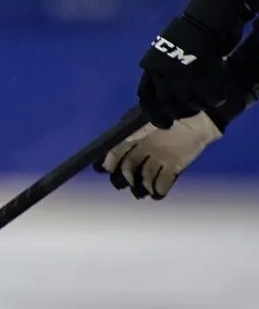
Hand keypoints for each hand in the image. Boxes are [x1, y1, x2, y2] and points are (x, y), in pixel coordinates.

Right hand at [100, 113, 221, 199]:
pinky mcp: (175, 166)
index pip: (117, 150)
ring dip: (144, 184)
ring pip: (146, 175)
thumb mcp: (146, 122)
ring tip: (146, 190)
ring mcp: (160, 158)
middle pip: (130, 166)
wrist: (200, 118)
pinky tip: (158, 192)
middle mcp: (145, 149)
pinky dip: (160, 188)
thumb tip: (113, 146)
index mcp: (135, 136)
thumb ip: (130, 134)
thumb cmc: (170, 115)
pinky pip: (164, 180)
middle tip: (129, 182)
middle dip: (127, 176)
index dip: (111, 160)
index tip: (107, 170)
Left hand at [137, 11, 235, 127]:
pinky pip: (209, 98)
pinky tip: (219, 92)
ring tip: (205, 96)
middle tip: (190, 111)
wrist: (202, 21)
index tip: (165, 125)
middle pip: (168, 106)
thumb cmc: (185, 36)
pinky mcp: (201, 76)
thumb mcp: (165, 55)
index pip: (145, 98)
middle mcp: (162, 75)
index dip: (153, 115)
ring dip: (199, 104)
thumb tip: (167, 98)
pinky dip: (215, 98)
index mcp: (150, 69)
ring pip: (189, 104)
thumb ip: (161, 73)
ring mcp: (180, 77)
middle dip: (179, 112)